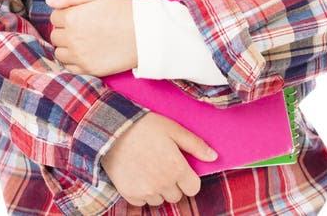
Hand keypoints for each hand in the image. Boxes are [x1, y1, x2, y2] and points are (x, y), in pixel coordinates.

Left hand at [46, 0, 136, 75]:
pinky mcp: (88, 69)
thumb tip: (49, 1)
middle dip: (65, 29)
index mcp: (72, 17)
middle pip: (55, 34)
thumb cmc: (122, 9)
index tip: (79, 13)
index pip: (55, 16)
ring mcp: (79, 56)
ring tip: (83, 40)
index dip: (67, 12)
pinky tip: (85, 53)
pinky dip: (72, 61)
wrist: (144, 33)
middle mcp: (71, 38)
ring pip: (59, 52)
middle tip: (83, 26)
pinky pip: (68, 67)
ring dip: (66, 46)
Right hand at [101, 112, 217, 206]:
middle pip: (177, 195)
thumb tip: (214, 157)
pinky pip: (143, 201)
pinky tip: (138, 173)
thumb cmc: (145, 126)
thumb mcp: (173, 128)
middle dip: (173, 182)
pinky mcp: (130, 194)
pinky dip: (142, 191)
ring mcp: (146, 191)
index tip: (180, 167)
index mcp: (176, 168)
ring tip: (149, 167)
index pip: (193, 188)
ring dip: (158, 188)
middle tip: (162, 163)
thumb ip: (195, 144)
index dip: (189, 178)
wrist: (112, 130)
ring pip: (160, 199)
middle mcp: (163, 184)